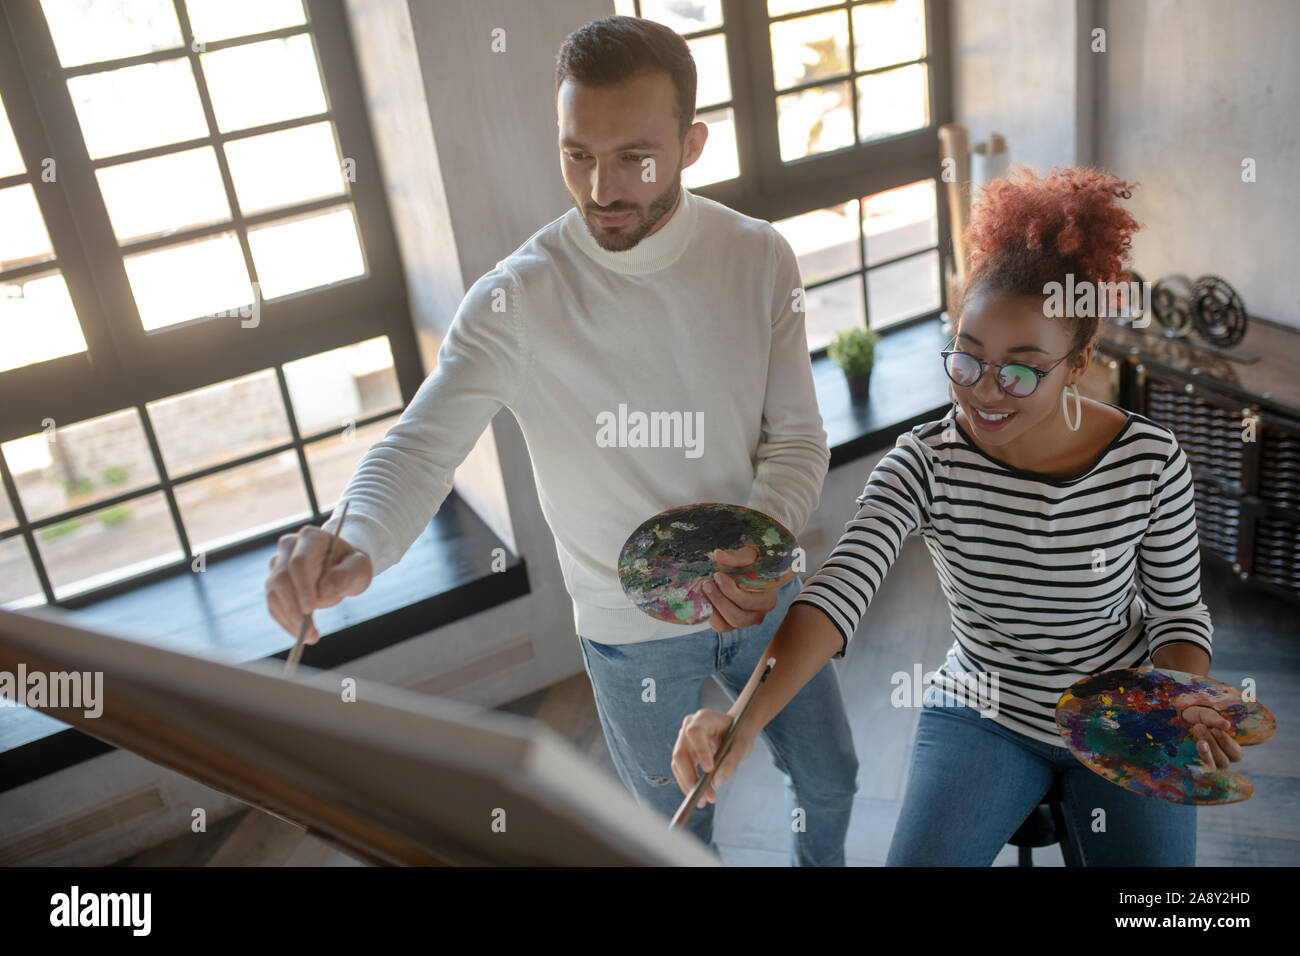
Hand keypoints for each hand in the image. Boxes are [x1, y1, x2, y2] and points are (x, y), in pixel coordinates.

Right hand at [265, 524, 372, 643]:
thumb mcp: (360, 567)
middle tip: (309, 631)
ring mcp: (278, 563)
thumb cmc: (352, 564)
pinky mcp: (274, 581)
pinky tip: (300, 633)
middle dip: (293, 607)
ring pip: (273, 592)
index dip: (302, 586)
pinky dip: (285, 620)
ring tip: (309, 636)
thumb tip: (324, 592)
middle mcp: (289, 546)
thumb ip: (346, 575)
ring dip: (288, 618)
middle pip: (281, 577)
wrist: (342, 564)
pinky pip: (273, 603)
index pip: (299, 561)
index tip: (310, 609)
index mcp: (311, 537)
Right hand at [671, 708, 756, 807]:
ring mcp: (684, 740)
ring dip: (689, 785)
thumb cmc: (740, 733)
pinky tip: (701, 796)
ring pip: (678, 764)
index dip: (700, 751)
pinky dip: (689, 784)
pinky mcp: (684, 753)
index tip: (709, 770)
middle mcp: (689, 726)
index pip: (695, 732)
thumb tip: (717, 782)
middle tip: (704, 797)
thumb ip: (731, 761)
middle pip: (681, 752)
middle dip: (691, 777)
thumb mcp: (741, 745)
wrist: (737, 729)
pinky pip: (681, 770)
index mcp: (705, 718)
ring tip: (704, 801)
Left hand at [703, 544, 795, 632]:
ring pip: (726, 624)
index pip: (749, 602)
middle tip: (706, 583)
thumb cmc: (749, 564)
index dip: (731, 591)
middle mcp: (758, 614)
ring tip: (702, 589)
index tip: (718, 574)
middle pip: (737, 617)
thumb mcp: (748, 556)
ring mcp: (744, 622)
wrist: (741, 571)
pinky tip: (702, 598)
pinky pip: (718, 626)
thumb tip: (719, 555)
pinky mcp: (730, 625)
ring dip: (712, 607)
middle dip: (719, 600)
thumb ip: (736, 556)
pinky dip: (708, 613)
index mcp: (767, 599)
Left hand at [1181, 704, 1243, 769]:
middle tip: (1199, 727)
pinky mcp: (1192, 767)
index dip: (1227, 743)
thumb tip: (1227, 725)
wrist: (1175, 721)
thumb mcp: (1205, 715)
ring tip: (1198, 742)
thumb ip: (1215, 719)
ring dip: (1205, 754)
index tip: (1215, 730)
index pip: (1236, 754)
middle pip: (1224, 762)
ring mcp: (1206, 765)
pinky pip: (1196, 770)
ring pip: (1211, 767)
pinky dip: (1195, 763)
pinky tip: (1189, 753)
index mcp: (1229, 750)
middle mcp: (1220, 760)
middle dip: (1213, 745)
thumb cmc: (1196, 718)